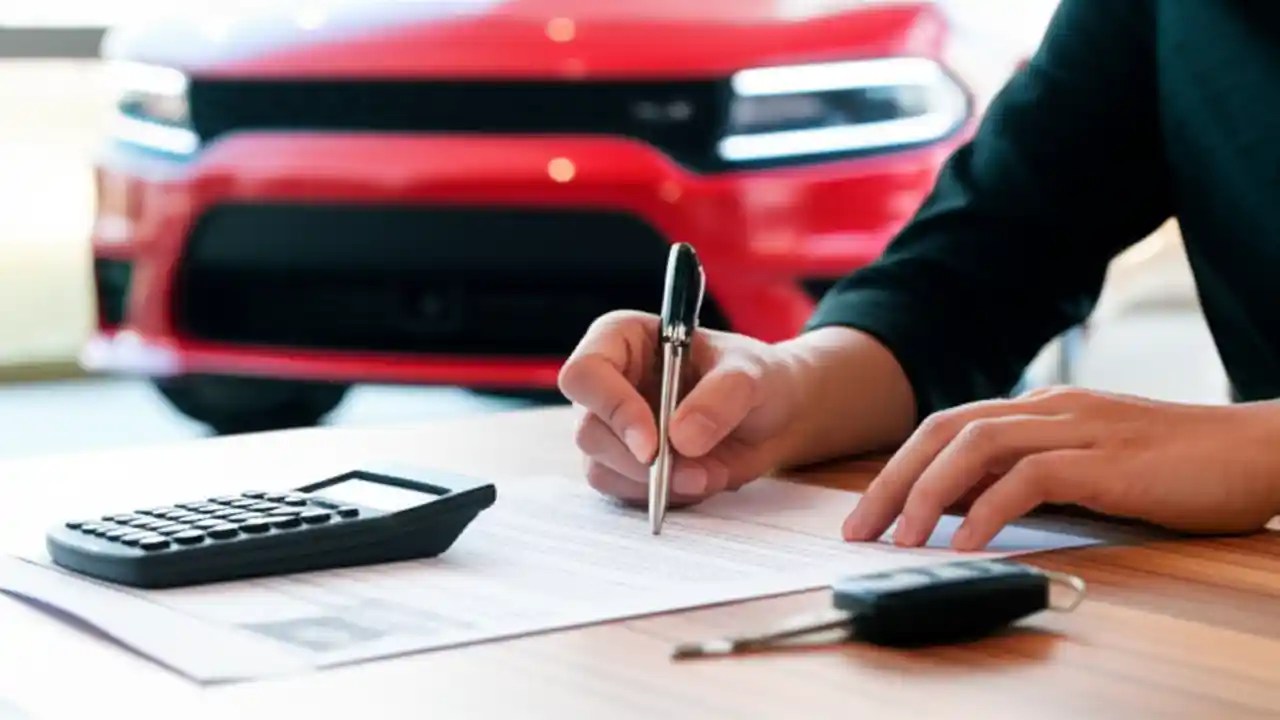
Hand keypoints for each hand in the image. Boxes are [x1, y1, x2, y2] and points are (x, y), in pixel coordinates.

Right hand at [558, 311, 799, 506]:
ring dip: (654, 484)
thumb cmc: (756, 378)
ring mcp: (612, 427)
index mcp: (622, 339)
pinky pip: (622, 492)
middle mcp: (608, 383)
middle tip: (693, 472)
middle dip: (639, 460)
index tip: (653, 444)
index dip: (612, 408)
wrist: (772, 418)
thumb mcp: (751, 374)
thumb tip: (681, 439)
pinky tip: (698, 481)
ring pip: (601, 467)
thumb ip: (722, 396)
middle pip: (588, 429)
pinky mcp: (623, 466)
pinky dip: (661, 496)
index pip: (586, 372)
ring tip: (707, 475)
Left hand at [842, 387, 1279, 549]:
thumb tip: (963, 506)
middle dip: (892, 479)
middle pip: (945, 431)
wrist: (1258, 450)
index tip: (867, 512)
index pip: (948, 427)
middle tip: (858, 529)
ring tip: (900, 540)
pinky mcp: (1106, 460)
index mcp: (1040, 409)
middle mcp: (1048, 409)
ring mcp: (1077, 428)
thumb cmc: (1176, 466)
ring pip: (975, 446)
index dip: (899, 466)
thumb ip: (1029, 474)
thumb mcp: (1088, 466)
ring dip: (927, 493)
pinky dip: (988, 510)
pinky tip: (966, 543)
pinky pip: (1029, 478)